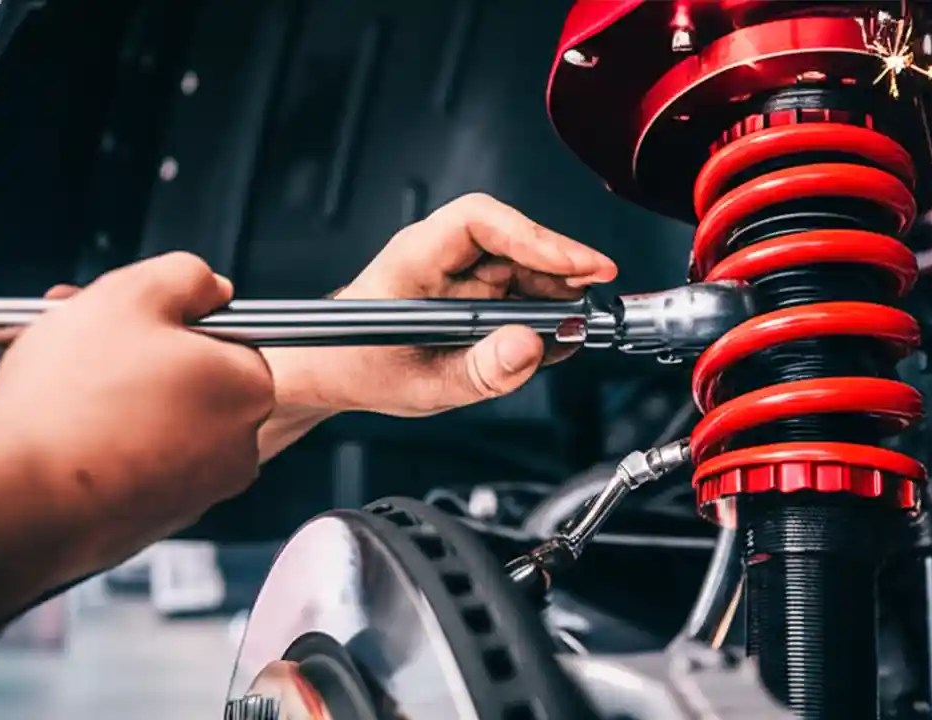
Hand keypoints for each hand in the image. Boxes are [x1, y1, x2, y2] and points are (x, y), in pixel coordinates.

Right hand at [0, 252, 273, 616]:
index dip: (171, 323)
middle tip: (88, 350)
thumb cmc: (71, 406)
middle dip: (142, 361)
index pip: (227, 336)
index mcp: (249, 387)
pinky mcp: (160, 519)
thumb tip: (210, 286)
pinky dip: (110, 447)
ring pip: (162, 422)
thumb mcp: (132, 297)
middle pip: (194, 380)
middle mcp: (240, 447)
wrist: (22, 501)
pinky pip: (138, 464)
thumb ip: (185, 276)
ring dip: (121, 401)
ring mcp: (201, 490)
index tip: (132, 325)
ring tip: (70, 394)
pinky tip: (70, 437)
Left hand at [258, 193, 616, 455]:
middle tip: (599, 288)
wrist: (333, 371)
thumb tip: (531, 348)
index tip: (576, 263)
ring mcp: (459, 272)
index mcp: (416, 257)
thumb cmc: (359, 366)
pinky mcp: (473, 293)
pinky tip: (563, 333)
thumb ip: (478, 372)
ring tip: (584, 319)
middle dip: (562, 262)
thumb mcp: (421, 384)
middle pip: (514, 240)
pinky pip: (519, 291)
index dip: (536, 237)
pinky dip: (547, 309)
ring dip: (560, 289)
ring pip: (523, 265)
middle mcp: (441, 255)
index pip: (482, 221)